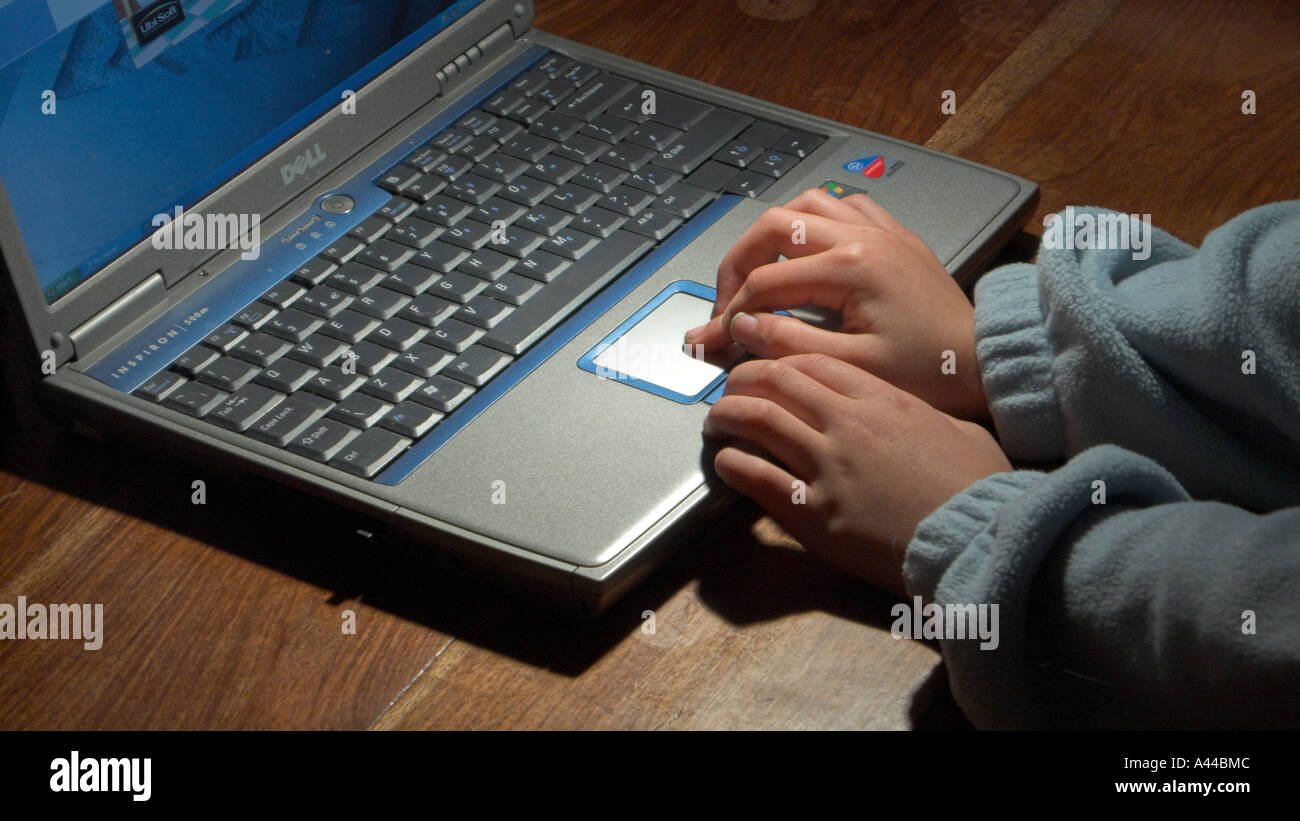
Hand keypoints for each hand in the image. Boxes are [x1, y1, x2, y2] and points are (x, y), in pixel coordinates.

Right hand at [685, 187, 989, 419]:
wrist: (985, 363)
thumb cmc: (932, 371)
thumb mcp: (852, 368)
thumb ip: (788, 344)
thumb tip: (740, 328)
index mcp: (853, 267)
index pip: (765, 283)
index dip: (731, 315)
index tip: (716, 342)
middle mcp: (865, 236)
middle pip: (773, 227)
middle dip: (737, 264)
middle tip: (723, 302)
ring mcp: (881, 231)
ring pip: (805, 204)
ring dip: (771, 235)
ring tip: (755, 271)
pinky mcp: (894, 238)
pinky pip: (844, 206)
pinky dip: (813, 222)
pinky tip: (805, 250)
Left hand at [703, 353, 1011, 594]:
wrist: (979, 537)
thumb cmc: (977, 489)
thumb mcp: (961, 431)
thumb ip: (923, 414)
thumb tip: (913, 413)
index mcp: (883, 399)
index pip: (813, 361)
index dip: (780, 358)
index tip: (767, 363)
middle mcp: (849, 424)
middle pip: (777, 381)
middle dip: (743, 378)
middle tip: (729, 386)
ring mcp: (829, 467)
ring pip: (759, 420)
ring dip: (727, 415)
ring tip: (716, 420)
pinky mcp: (815, 513)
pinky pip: (757, 476)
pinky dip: (732, 464)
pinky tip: (725, 462)